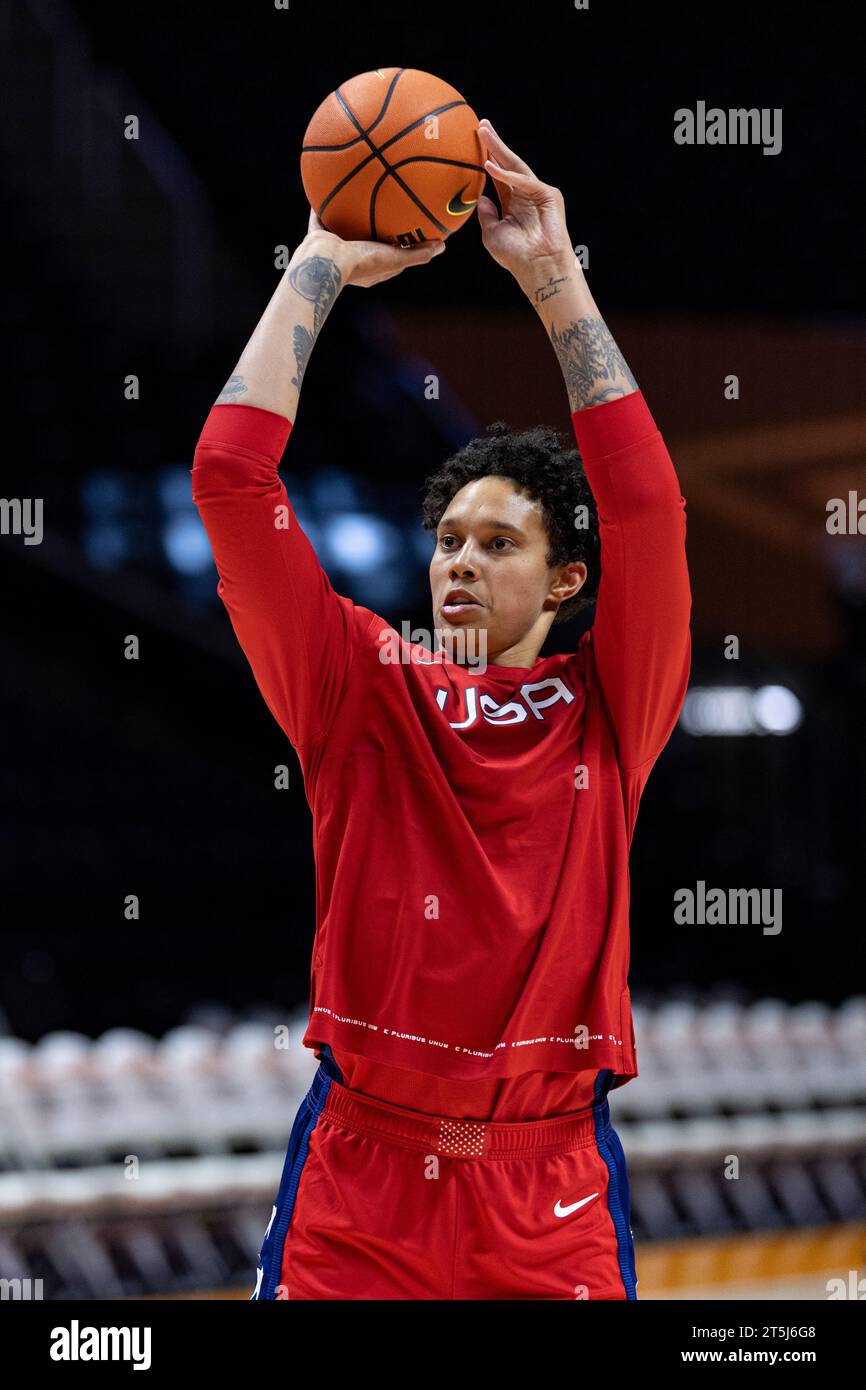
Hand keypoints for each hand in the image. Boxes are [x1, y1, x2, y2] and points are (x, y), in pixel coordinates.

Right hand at [302, 207, 444, 287]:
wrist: (328, 261)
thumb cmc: (363, 262)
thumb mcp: (397, 259)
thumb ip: (418, 254)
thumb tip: (441, 245)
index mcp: (371, 269)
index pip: (390, 256)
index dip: (400, 245)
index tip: (410, 231)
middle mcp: (353, 259)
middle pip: (366, 240)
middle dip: (374, 227)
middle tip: (385, 209)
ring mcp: (335, 248)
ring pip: (343, 228)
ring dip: (348, 215)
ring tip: (355, 195)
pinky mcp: (318, 237)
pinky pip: (319, 218)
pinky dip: (322, 206)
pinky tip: (326, 188)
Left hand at [476, 120, 575, 286]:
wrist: (538, 267)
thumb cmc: (515, 256)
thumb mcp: (492, 234)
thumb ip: (486, 215)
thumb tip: (479, 197)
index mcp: (513, 202)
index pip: (498, 175)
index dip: (487, 158)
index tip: (474, 143)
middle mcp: (525, 194)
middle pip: (507, 164)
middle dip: (494, 143)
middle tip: (480, 124)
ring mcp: (538, 193)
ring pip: (516, 166)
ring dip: (499, 148)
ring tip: (484, 132)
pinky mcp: (548, 195)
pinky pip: (524, 181)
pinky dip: (507, 175)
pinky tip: (490, 166)